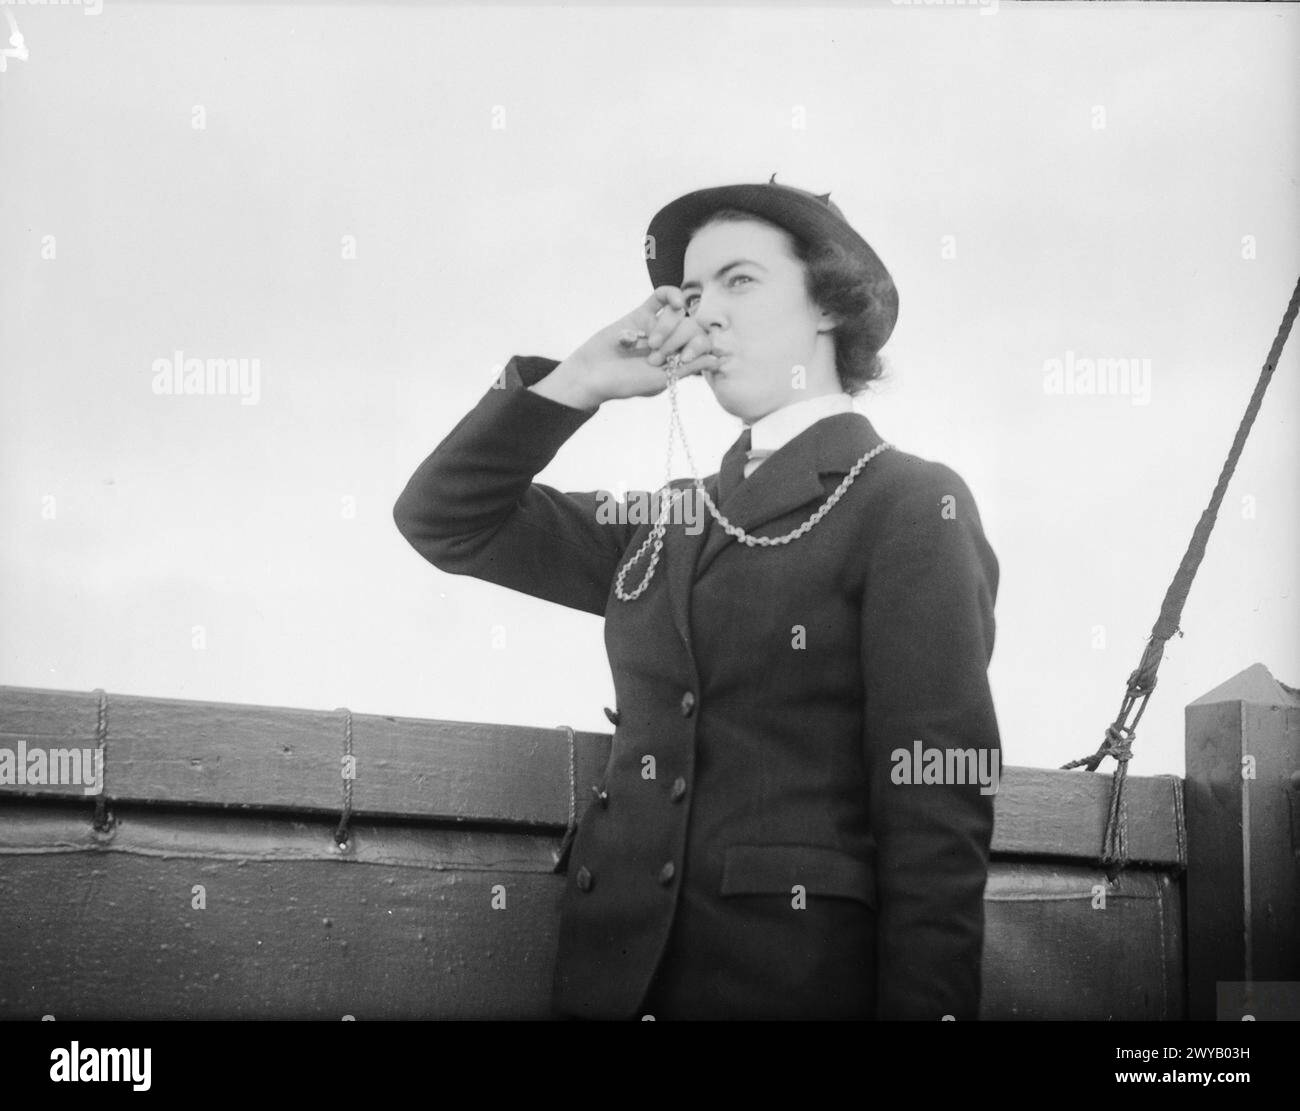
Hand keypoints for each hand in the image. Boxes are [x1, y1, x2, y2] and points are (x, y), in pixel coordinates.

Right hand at [543, 286, 719, 407]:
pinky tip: (675, 301)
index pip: (703, 345)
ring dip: (665, 328)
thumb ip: (688, 369)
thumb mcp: (659, 380)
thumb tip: (717, 360)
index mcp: (678, 360)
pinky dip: (671, 294)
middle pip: (692, 327)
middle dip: (676, 341)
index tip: (685, 357)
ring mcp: (656, 326)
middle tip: (654, 357)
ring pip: (677, 314)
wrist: (591, 374)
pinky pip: (661, 296)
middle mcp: (670, 342)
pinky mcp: (641, 314)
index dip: (699, 346)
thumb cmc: (623, 383)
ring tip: (647, 345)